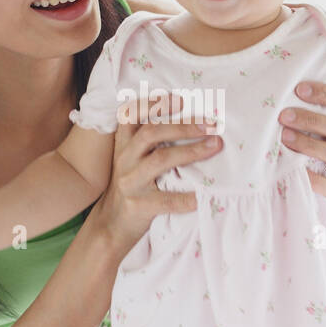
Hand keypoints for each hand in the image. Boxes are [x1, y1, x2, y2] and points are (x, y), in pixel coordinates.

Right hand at [88, 98, 222, 257]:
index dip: (152, 103)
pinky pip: (167, 200)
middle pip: (152, 133)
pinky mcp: (138, 206)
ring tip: (215, 146)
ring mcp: (130, 183)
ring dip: (191, 151)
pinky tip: (204, 196)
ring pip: (161, 160)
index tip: (179, 99)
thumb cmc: (130, 189)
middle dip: (183, 126)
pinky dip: (188, 198)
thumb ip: (147, 145)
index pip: (130, 115)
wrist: (111, 227)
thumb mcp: (130, 162)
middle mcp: (124, 160)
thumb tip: (191, 124)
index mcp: (123, 146)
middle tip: (211, 124)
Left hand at [277, 81, 325, 219]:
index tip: (299, 88)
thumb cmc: (308, 159)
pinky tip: (295, 171)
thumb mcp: (308, 136)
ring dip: (309, 143)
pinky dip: (313, 178)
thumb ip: (298, 119)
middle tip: (283, 116)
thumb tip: (268, 98)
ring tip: (284, 139)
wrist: (323, 201)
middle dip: (310, 119)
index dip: (325, 92)